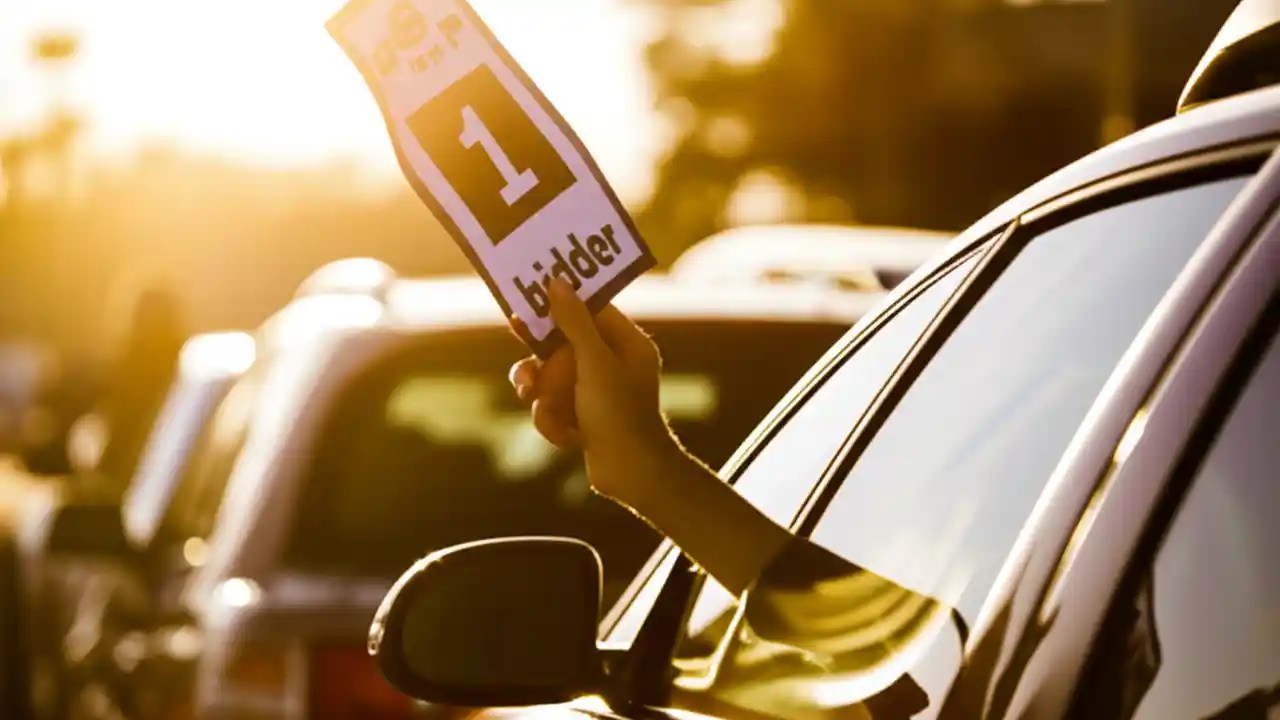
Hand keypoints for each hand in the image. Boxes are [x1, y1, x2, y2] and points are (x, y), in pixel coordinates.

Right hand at [509, 279, 792, 593]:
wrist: (631, 474)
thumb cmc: (619, 415)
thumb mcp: (594, 363)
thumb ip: (574, 322)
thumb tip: (557, 282)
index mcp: (627, 344)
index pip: (590, 309)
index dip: (560, 302)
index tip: (530, 297)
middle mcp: (614, 364)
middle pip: (563, 344)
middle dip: (539, 357)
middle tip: (520, 355)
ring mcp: (598, 393)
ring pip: (552, 378)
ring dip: (539, 391)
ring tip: (530, 397)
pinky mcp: (585, 418)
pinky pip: (555, 407)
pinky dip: (552, 420)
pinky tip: (564, 435)